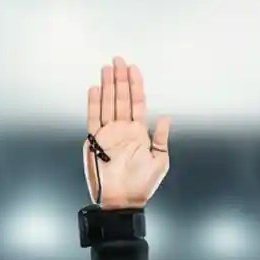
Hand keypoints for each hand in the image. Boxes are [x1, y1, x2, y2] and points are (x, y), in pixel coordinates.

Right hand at [83, 56, 171, 209]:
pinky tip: (95, 89)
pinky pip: (93, 119)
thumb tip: (166, 117)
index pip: (137, 103)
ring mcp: (108, 134)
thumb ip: (161, 138)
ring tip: (107, 68)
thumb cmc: (142, 184)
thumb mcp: (159, 161)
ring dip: (107, 86)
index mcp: (138, 133)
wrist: (122, 200)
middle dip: (120, 79)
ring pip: (107, 104)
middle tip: (118, 60)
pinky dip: (93, 104)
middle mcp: (122, 130)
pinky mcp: (94, 141)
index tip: (133, 68)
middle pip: (121, 99)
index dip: (135, 85)